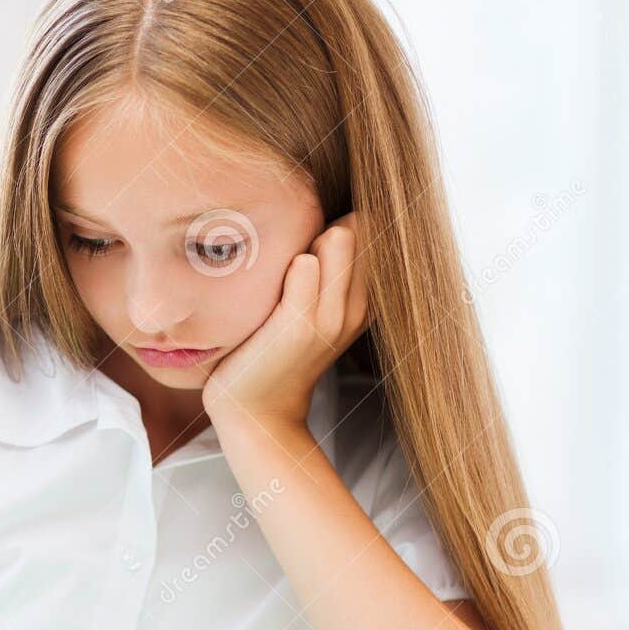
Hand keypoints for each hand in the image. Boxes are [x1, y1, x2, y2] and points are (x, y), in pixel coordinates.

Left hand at [202, 214, 367, 429]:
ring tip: (274, 261)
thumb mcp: (305, 311)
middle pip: (361, 227)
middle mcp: (356, 308)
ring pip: (339, 239)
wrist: (254, 412)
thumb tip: (320, 219)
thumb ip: (321, 270)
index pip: (373, 229)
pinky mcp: (298, 324)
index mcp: (363, 303)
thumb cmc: (270, 353)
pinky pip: (304, 266)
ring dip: (305, 237)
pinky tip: (266, 277)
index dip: (340, 217)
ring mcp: (330, 316)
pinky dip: (286, 259)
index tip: (305, 235)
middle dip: (324, 221)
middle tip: (285, 244)